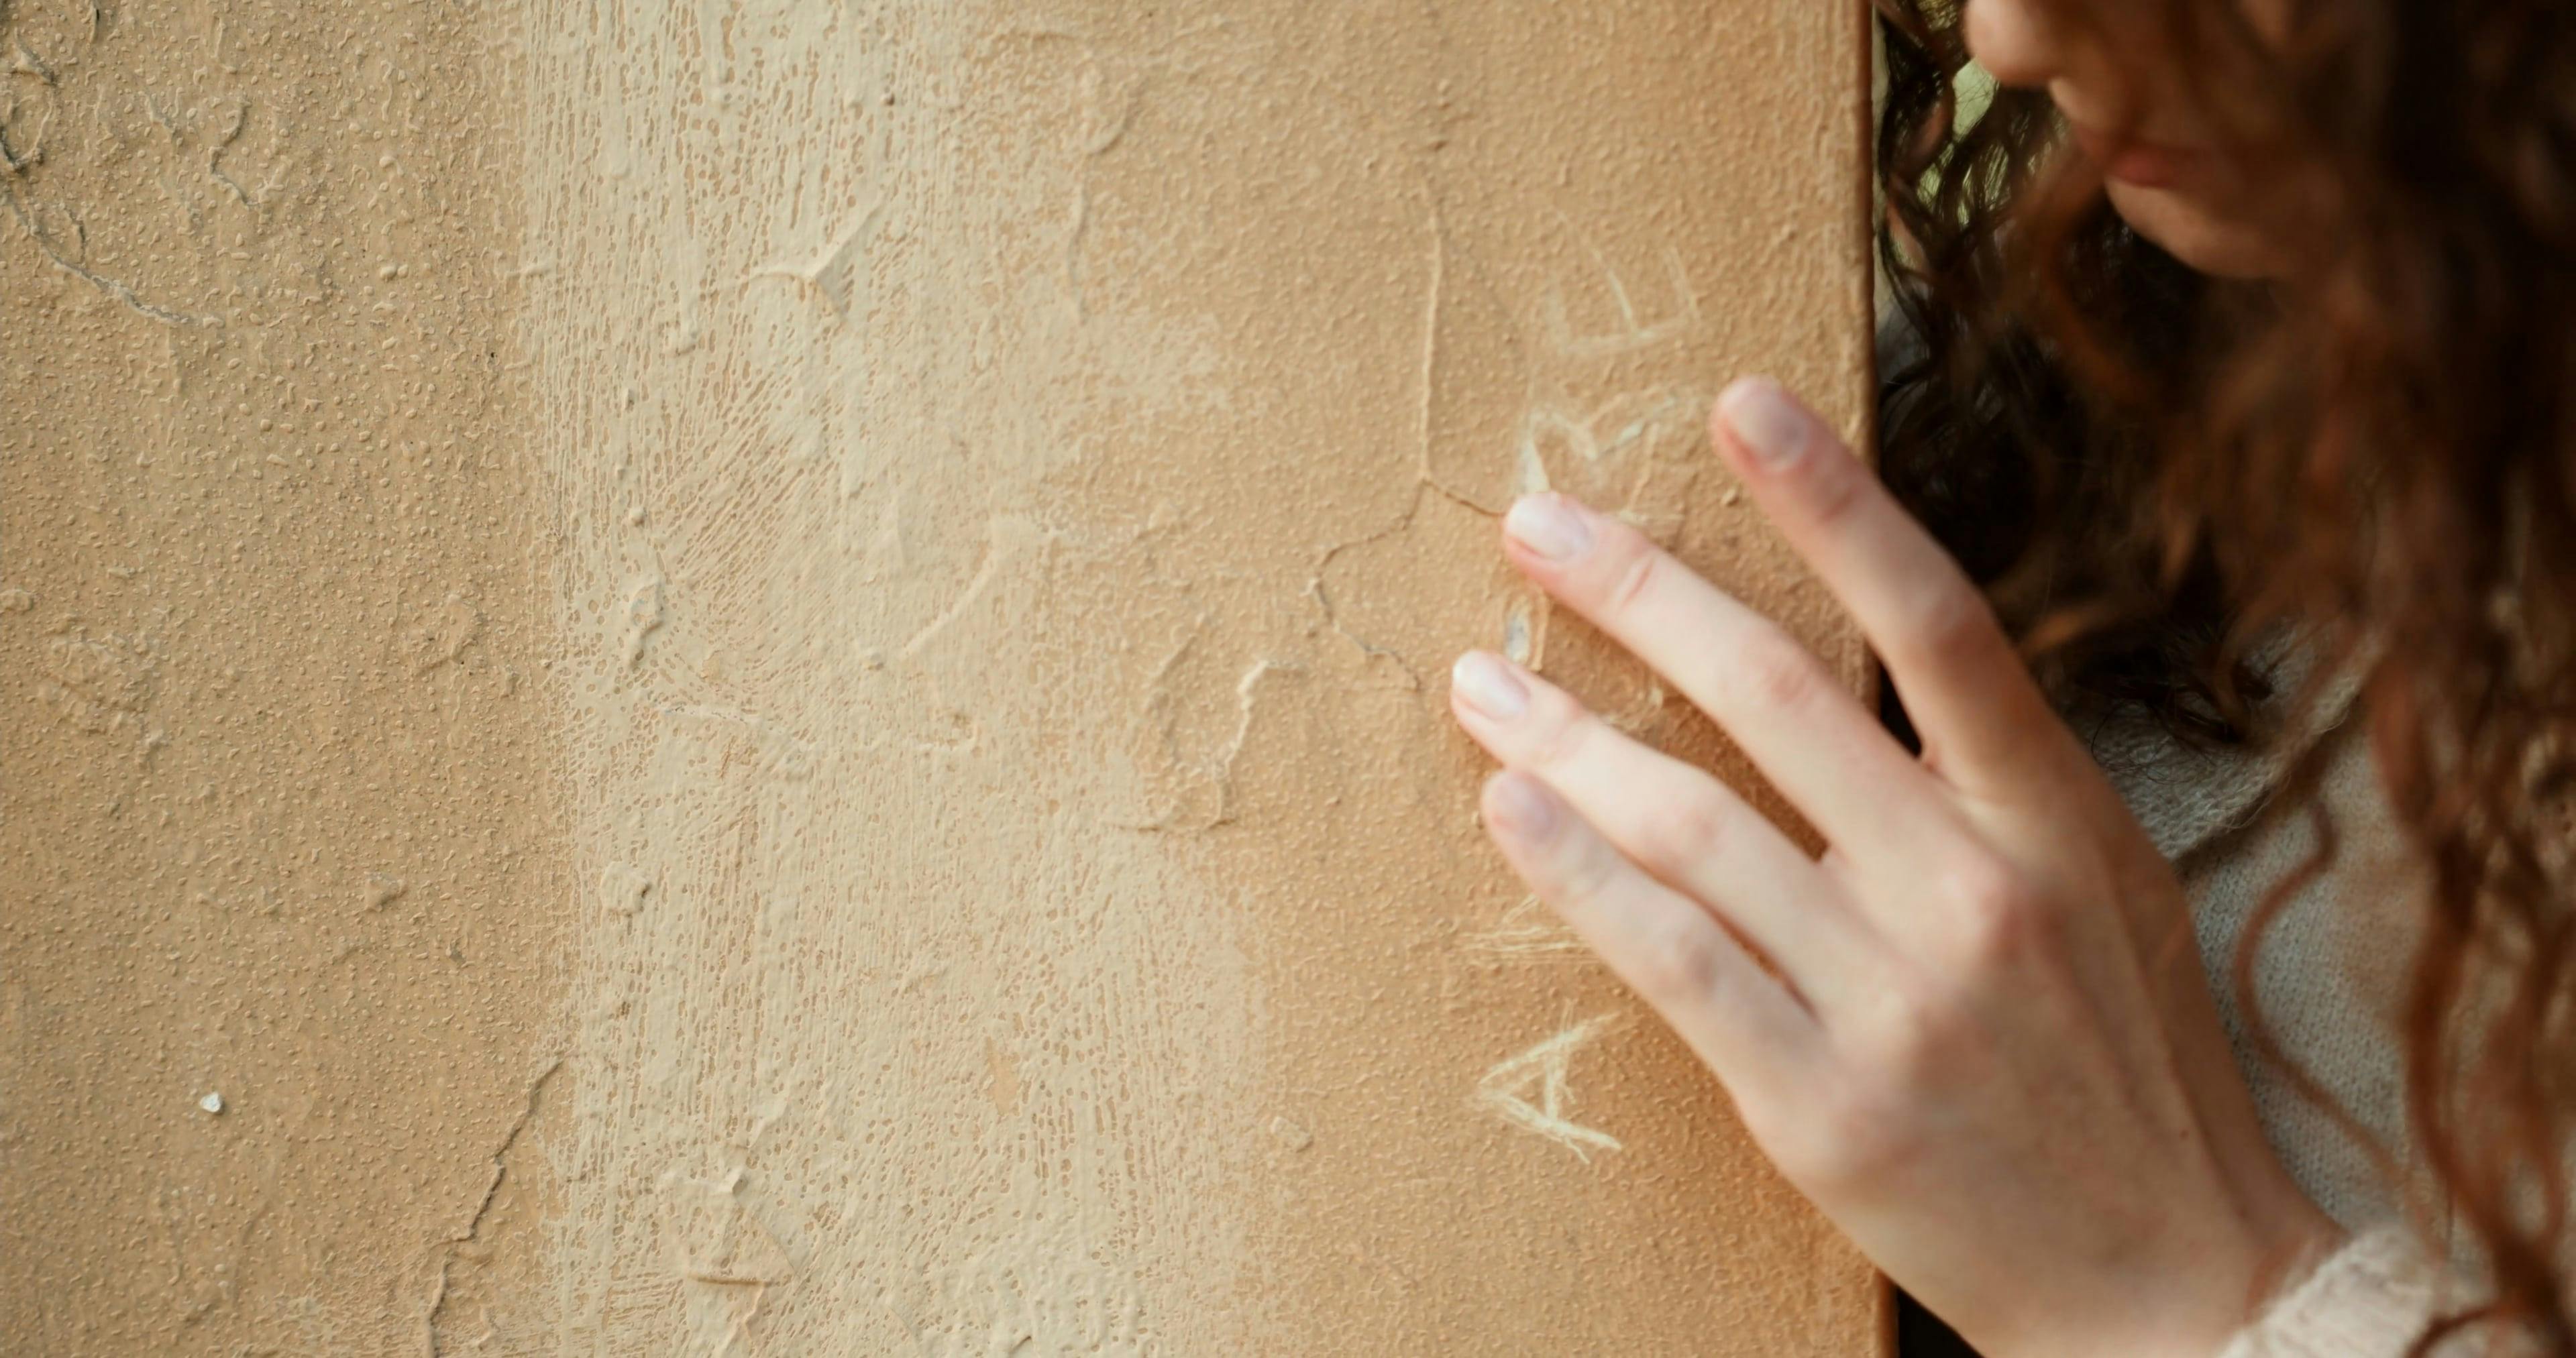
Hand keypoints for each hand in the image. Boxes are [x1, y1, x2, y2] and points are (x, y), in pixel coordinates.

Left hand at [1447, 378, 2343, 1357]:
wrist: (2173, 1285)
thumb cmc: (2129, 1070)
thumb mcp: (2108, 888)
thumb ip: (1996, 777)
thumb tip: (1863, 654)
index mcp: (2055, 819)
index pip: (1935, 621)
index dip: (1834, 499)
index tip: (1739, 402)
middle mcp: (1973, 890)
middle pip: (1776, 695)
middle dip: (1640, 591)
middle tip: (1537, 523)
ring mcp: (1892, 1000)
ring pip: (1692, 823)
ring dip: (1566, 735)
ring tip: (1481, 676)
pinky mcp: (1818, 1104)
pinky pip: (1672, 960)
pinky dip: (1578, 875)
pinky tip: (1509, 809)